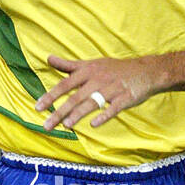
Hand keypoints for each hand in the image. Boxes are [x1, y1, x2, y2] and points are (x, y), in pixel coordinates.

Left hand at [36, 53, 164, 131]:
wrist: (146, 71)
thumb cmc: (115, 69)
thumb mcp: (91, 64)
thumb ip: (69, 65)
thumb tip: (48, 58)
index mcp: (88, 71)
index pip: (65, 84)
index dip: (51, 96)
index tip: (37, 107)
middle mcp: (98, 79)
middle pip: (75, 97)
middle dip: (60, 111)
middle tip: (46, 125)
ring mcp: (112, 88)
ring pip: (92, 102)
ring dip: (79, 114)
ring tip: (66, 125)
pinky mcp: (125, 97)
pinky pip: (113, 108)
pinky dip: (104, 115)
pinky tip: (94, 124)